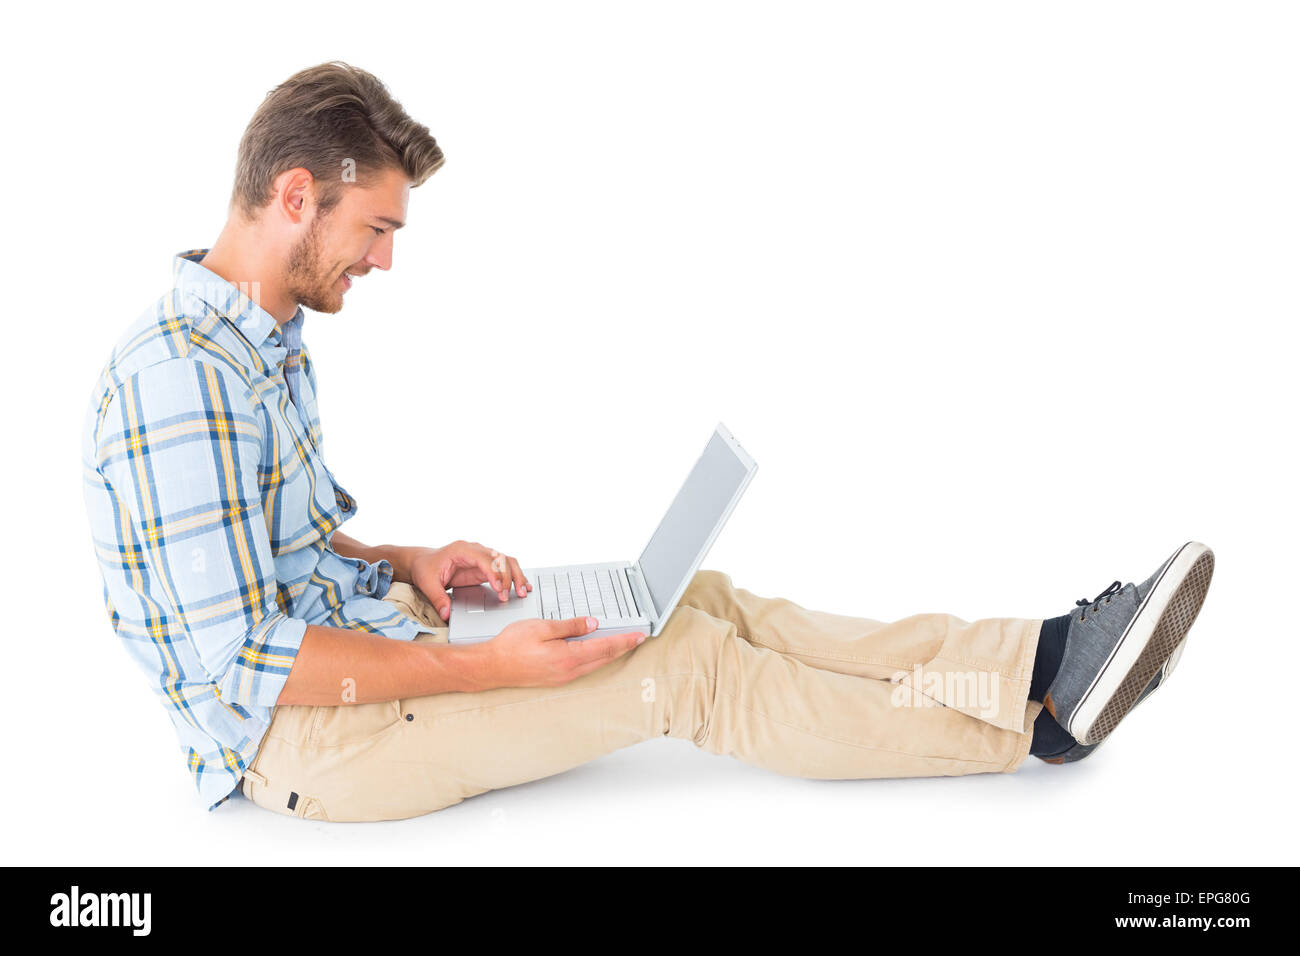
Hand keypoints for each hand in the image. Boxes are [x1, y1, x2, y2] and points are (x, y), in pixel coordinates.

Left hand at [410, 540, 531, 620]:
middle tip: (511, 595)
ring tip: (523, 591)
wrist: (423, 562)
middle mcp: (475, 550)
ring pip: (506, 561)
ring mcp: (482, 557)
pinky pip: (504, 568)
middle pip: (500, 558)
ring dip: (516, 575)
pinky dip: (515, 576)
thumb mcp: (427, 583)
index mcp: (461, 549)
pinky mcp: (485, 566)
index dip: (494, 573)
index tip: (499, 589)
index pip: (484, 559)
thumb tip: (446, 614)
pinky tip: (523, 586)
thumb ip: (438, 599)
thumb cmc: (425, 568)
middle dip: (509, 576)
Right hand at [486, 615, 645, 686]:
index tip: (639, 636)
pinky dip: (596, 659)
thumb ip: (569, 626)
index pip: (605, 647)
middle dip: (623, 648)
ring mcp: (563, 677)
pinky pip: (584, 668)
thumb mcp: (542, 628)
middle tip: (638, 639)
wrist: (492, 667)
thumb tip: (591, 624)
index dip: (624, 641)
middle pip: (604, 658)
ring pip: (595, 664)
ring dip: (611, 654)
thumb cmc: (511, 646)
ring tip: (623, 644)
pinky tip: (597, 653)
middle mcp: (569, 671)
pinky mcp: (556, 678)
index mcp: (568, 657)